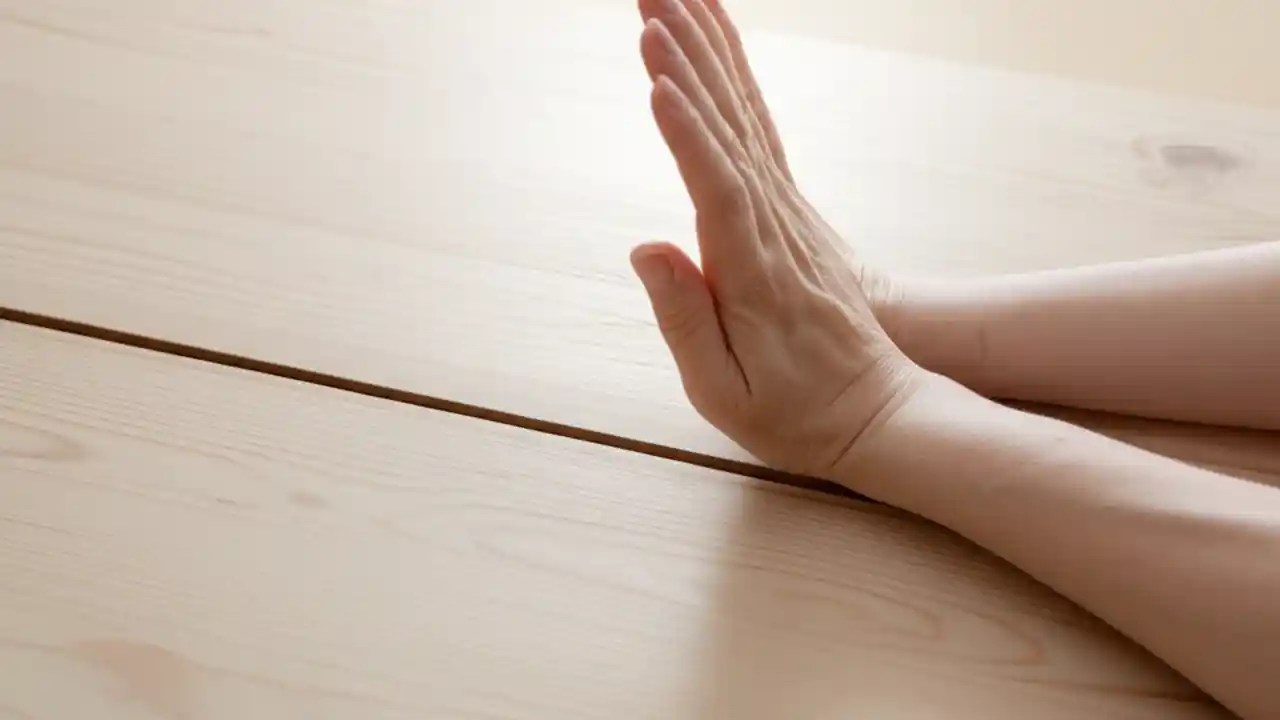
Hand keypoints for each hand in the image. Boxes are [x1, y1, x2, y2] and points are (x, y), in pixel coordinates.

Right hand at [630, 0, 924, 476]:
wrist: (874, 410)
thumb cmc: (792, 413)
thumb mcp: (724, 393)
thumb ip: (685, 317)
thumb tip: (647, 245)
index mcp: (755, 274)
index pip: (719, 189)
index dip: (688, 133)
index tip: (658, 76)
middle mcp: (777, 230)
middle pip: (732, 131)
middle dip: (689, 59)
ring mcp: (788, 214)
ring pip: (748, 118)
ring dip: (711, 53)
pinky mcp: (789, 210)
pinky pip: (760, 132)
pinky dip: (737, 83)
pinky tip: (716, 47)